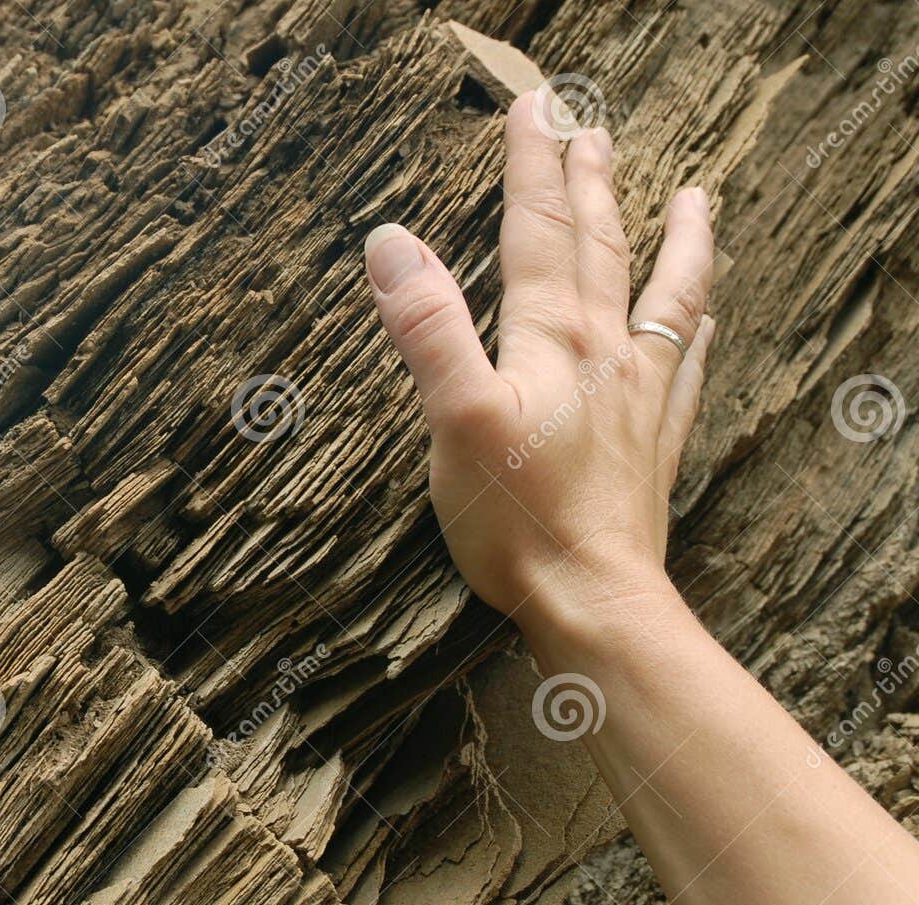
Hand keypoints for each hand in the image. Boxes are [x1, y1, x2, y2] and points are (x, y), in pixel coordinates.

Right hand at [364, 91, 714, 638]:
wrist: (593, 599)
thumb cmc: (517, 520)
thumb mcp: (453, 419)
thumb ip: (427, 328)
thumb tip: (390, 243)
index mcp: (551, 340)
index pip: (536, 232)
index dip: (530, 167)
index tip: (531, 111)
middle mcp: (605, 354)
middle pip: (601, 248)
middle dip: (591, 184)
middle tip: (590, 129)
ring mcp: (638, 397)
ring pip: (666, 297)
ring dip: (678, 242)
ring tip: (697, 199)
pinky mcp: (652, 443)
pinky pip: (687, 369)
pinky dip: (697, 331)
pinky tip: (709, 319)